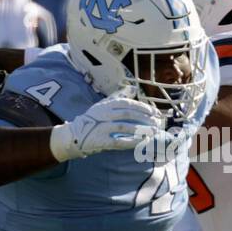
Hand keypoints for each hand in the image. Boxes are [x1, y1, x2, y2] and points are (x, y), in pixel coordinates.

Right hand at [49, 92, 165, 161]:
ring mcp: (101, 127)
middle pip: (128, 114)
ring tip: (154, 132)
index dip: (143, 107)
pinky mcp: (101, 140)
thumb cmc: (93, 119)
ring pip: (125, 127)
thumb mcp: (104, 105)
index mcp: (106, 104)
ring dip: (141, 130)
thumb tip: (133, 88)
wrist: (74, 135)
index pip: (128, 103)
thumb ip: (119, 97)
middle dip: (145, 118)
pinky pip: (119, 141)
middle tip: (157, 123)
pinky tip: (143, 142)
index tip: (155, 113)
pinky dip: (132, 141)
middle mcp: (104, 114)